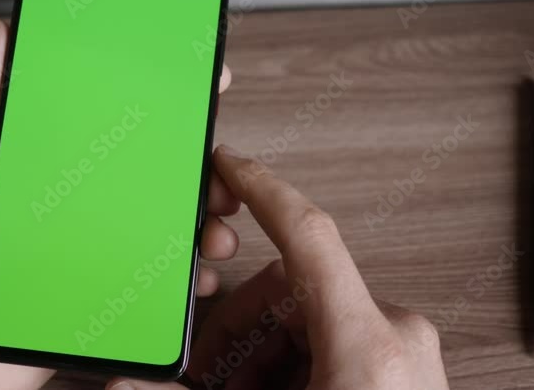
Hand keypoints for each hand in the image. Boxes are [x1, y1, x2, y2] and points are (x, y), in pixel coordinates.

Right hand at [107, 147, 449, 389]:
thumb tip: (128, 384)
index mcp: (366, 342)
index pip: (306, 233)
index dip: (261, 189)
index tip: (229, 165)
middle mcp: (395, 336)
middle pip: (290, 290)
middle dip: (238, 329)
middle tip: (207, 377)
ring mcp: (404, 355)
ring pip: (308, 321)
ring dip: (260, 356)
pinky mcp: (403, 373)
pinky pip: (333, 345)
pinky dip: (292, 368)